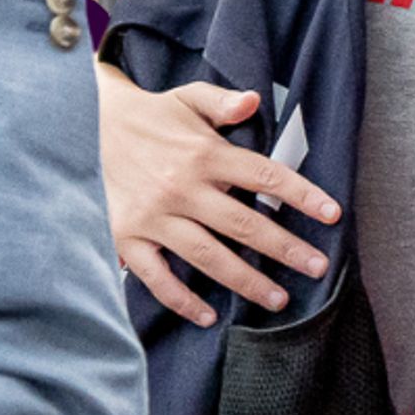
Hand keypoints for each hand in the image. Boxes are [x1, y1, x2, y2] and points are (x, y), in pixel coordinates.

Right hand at [98, 69, 339, 324]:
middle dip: (286, 249)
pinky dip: (182, 300)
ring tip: (278, 299)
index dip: (302, 195)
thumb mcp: (186, 99)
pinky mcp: (127, 237)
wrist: (82, 127)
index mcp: (204, 153)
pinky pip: (158, 277)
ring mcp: (155, 216)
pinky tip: (208, 315)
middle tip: (318, 268)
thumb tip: (252, 101)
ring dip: (246, 281)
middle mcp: (182, 187)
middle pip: (244, 224)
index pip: (264, 175)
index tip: (332, 214)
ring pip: (208, 256)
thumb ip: (221, 103)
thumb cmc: (149, 118)